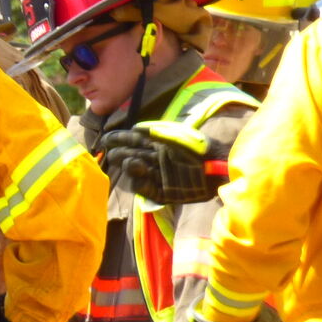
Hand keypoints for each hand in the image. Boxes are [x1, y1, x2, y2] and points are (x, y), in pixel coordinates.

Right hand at [100, 122, 226, 205]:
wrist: (216, 168)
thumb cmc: (198, 148)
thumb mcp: (176, 135)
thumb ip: (155, 132)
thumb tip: (134, 128)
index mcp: (155, 145)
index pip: (130, 142)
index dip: (117, 140)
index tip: (106, 140)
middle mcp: (153, 160)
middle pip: (127, 158)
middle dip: (119, 155)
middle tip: (117, 154)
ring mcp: (157, 176)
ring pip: (132, 174)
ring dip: (129, 168)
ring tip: (133, 163)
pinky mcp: (162, 193)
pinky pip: (144, 190)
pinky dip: (138, 184)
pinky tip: (141, 176)